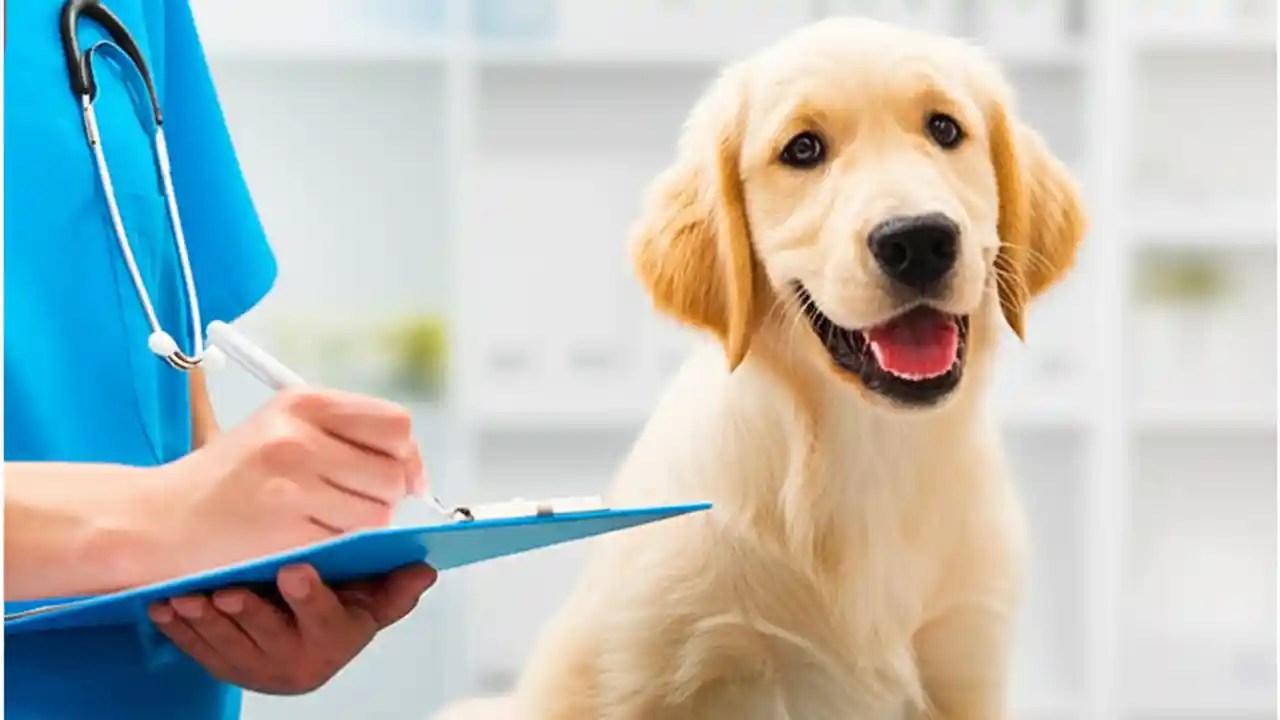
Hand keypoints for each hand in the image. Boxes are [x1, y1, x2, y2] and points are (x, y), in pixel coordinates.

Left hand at [149, 563, 436, 693]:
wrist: (301, 646)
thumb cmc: (337, 611)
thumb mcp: (371, 602)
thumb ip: (394, 587)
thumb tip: (424, 568)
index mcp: (334, 640)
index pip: (325, 619)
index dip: (309, 596)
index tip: (294, 570)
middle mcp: (296, 663)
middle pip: (268, 636)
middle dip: (246, 613)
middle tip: (226, 590)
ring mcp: (255, 669)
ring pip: (226, 645)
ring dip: (202, 621)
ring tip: (185, 594)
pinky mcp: (224, 669)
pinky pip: (196, 652)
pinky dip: (177, 629)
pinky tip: (161, 605)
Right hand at [154, 387, 425, 579]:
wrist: (159, 519)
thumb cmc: (230, 476)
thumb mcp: (281, 428)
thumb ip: (346, 434)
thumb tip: (414, 468)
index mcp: (303, 403)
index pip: (395, 425)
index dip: (409, 456)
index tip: (406, 477)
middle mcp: (298, 437)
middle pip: (392, 473)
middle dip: (386, 496)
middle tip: (354, 504)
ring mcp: (292, 484)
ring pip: (376, 512)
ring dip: (362, 525)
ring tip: (322, 520)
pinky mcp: (285, 529)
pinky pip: (346, 542)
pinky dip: (337, 547)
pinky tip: (305, 538)